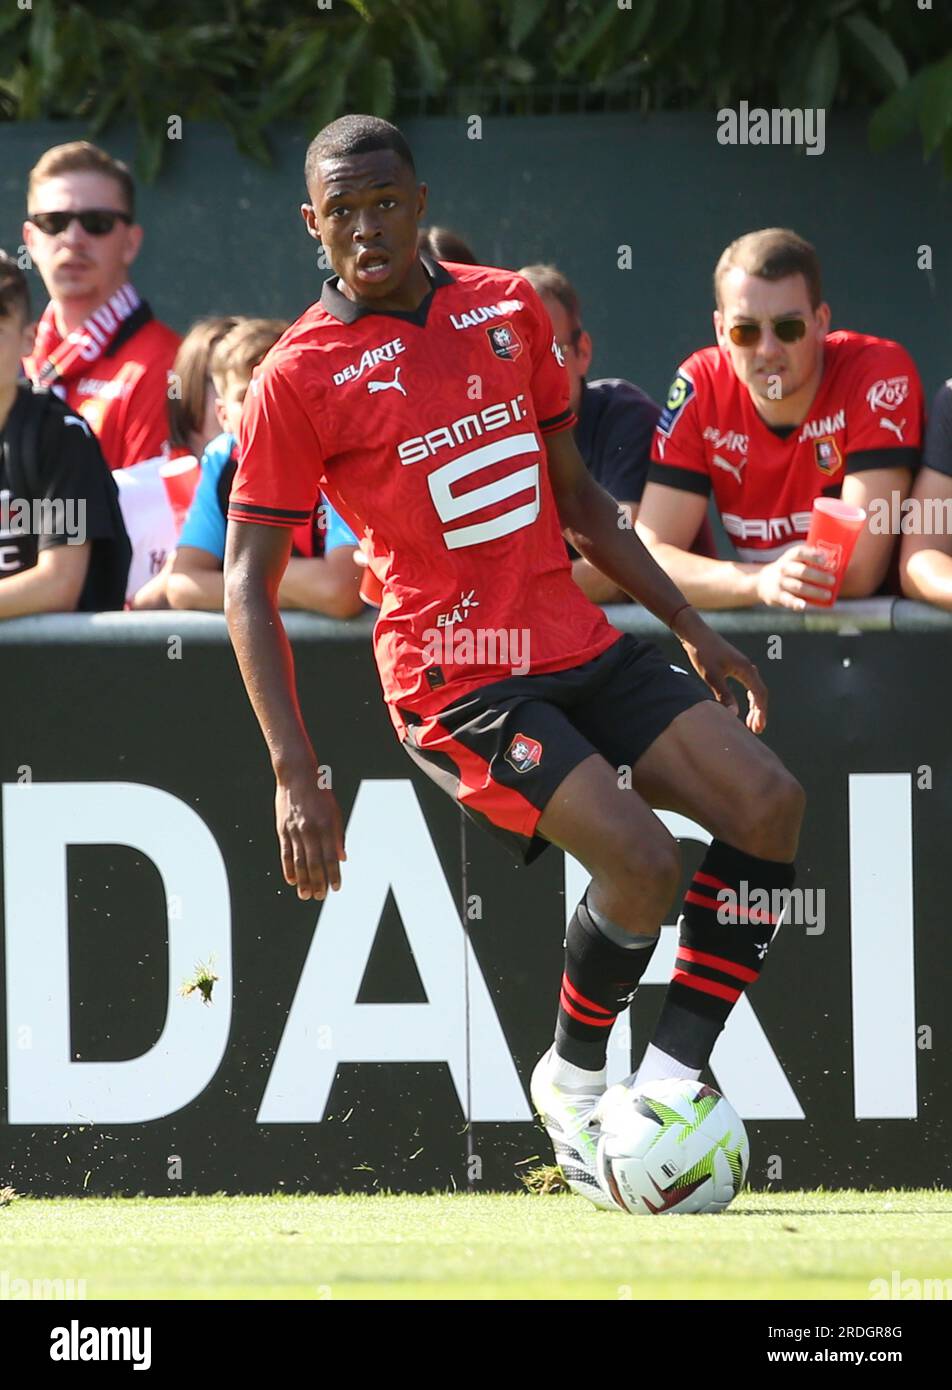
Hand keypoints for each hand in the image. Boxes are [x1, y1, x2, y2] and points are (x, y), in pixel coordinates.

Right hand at [275, 770, 346, 900]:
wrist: (297, 775)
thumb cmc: (320, 794)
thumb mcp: (335, 811)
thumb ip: (338, 836)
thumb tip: (342, 858)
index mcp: (326, 825)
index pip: (331, 856)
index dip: (333, 873)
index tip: (336, 888)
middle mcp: (311, 830)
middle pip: (314, 862)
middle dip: (318, 882)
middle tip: (320, 897)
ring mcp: (295, 830)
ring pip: (299, 861)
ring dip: (303, 880)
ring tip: (305, 895)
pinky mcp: (282, 830)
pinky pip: (285, 853)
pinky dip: (288, 869)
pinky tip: (292, 880)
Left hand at [673, 607, 767, 733]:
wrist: (694, 633)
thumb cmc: (703, 652)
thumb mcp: (711, 676)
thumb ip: (724, 695)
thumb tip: (734, 715)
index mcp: (745, 669)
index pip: (760, 694)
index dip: (761, 712)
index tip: (758, 728)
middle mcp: (747, 667)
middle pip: (759, 693)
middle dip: (759, 712)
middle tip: (756, 730)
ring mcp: (741, 666)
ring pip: (754, 689)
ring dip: (754, 707)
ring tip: (750, 723)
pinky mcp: (734, 665)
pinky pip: (747, 685)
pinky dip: (747, 698)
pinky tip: (740, 707)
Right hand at [754, 544, 835, 609]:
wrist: (761, 582)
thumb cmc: (788, 569)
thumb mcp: (794, 560)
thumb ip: (811, 559)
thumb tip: (839, 557)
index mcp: (789, 557)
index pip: (799, 553)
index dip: (812, 555)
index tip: (825, 559)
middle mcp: (783, 569)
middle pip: (801, 571)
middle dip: (818, 576)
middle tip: (832, 580)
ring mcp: (780, 583)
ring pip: (798, 586)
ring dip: (814, 591)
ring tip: (827, 594)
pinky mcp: (778, 596)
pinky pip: (787, 600)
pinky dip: (796, 603)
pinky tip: (804, 606)